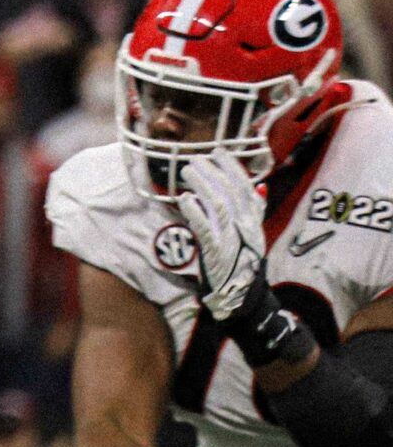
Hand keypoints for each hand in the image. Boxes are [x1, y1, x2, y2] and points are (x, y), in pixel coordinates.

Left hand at [174, 155, 266, 323]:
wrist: (241, 295)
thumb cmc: (242, 262)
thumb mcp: (253, 233)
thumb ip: (256, 211)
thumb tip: (261, 187)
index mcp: (254, 219)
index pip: (245, 185)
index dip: (232, 167)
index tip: (219, 151)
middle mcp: (246, 225)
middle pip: (230, 191)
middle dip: (213, 171)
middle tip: (196, 158)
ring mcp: (232, 237)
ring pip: (218, 204)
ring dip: (202, 185)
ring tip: (187, 171)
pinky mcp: (217, 251)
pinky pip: (205, 227)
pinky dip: (195, 211)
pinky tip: (184, 199)